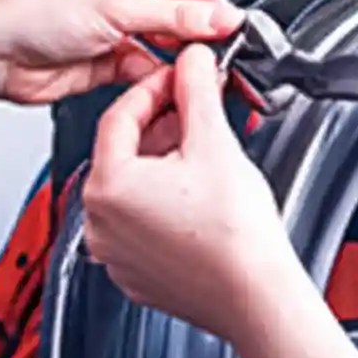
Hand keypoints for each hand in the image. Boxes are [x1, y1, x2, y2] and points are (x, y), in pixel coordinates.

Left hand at [0, 0, 242, 104]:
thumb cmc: (37, 11)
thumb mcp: (119, 6)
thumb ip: (178, 15)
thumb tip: (222, 16)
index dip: (213, 2)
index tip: (233, 27)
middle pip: (182, 11)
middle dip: (199, 33)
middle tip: (219, 53)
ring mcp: (118, 24)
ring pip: (167, 42)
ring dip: (179, 57)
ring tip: (195, 70)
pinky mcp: (111, 59)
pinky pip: (149, 68)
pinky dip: (159, 77)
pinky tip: (167, 83)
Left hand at [83, 44, 294, 341]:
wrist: (256, 297)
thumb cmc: (235, 236)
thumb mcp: (214, 142)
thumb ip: (197, 90)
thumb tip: (192, 60)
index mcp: (108, 186)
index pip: (119, 115)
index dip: (154, 88)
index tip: (179, 77)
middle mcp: (100, 222)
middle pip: (124, 151)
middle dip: (162, 124)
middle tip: (196, 108)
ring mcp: (114, 252)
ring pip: (132, 187)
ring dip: (163, 161)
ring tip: (203, 150)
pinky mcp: (134, 272)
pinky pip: (140, 222)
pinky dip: (163, 200)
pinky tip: (197, 193)